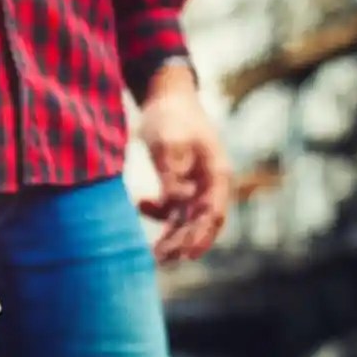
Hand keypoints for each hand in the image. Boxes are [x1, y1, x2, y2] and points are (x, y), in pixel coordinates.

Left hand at [137, 65, 230, 264]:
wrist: (166, 96)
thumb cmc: (170, 117)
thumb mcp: (168, 142)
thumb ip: (171, 173)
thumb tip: (174, 203)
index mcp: (216, 174)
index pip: (214, 214)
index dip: (201, 237)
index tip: (186, 255)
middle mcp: (210, 183)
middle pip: (201, 223)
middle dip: (183, 243)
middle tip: (161, 260)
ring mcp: (196, 184)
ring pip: (187, 220)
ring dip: (172, 237)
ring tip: (153, 254)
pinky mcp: (180, 182)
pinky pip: (173, 209)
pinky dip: (159, 213)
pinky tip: (140, 204)